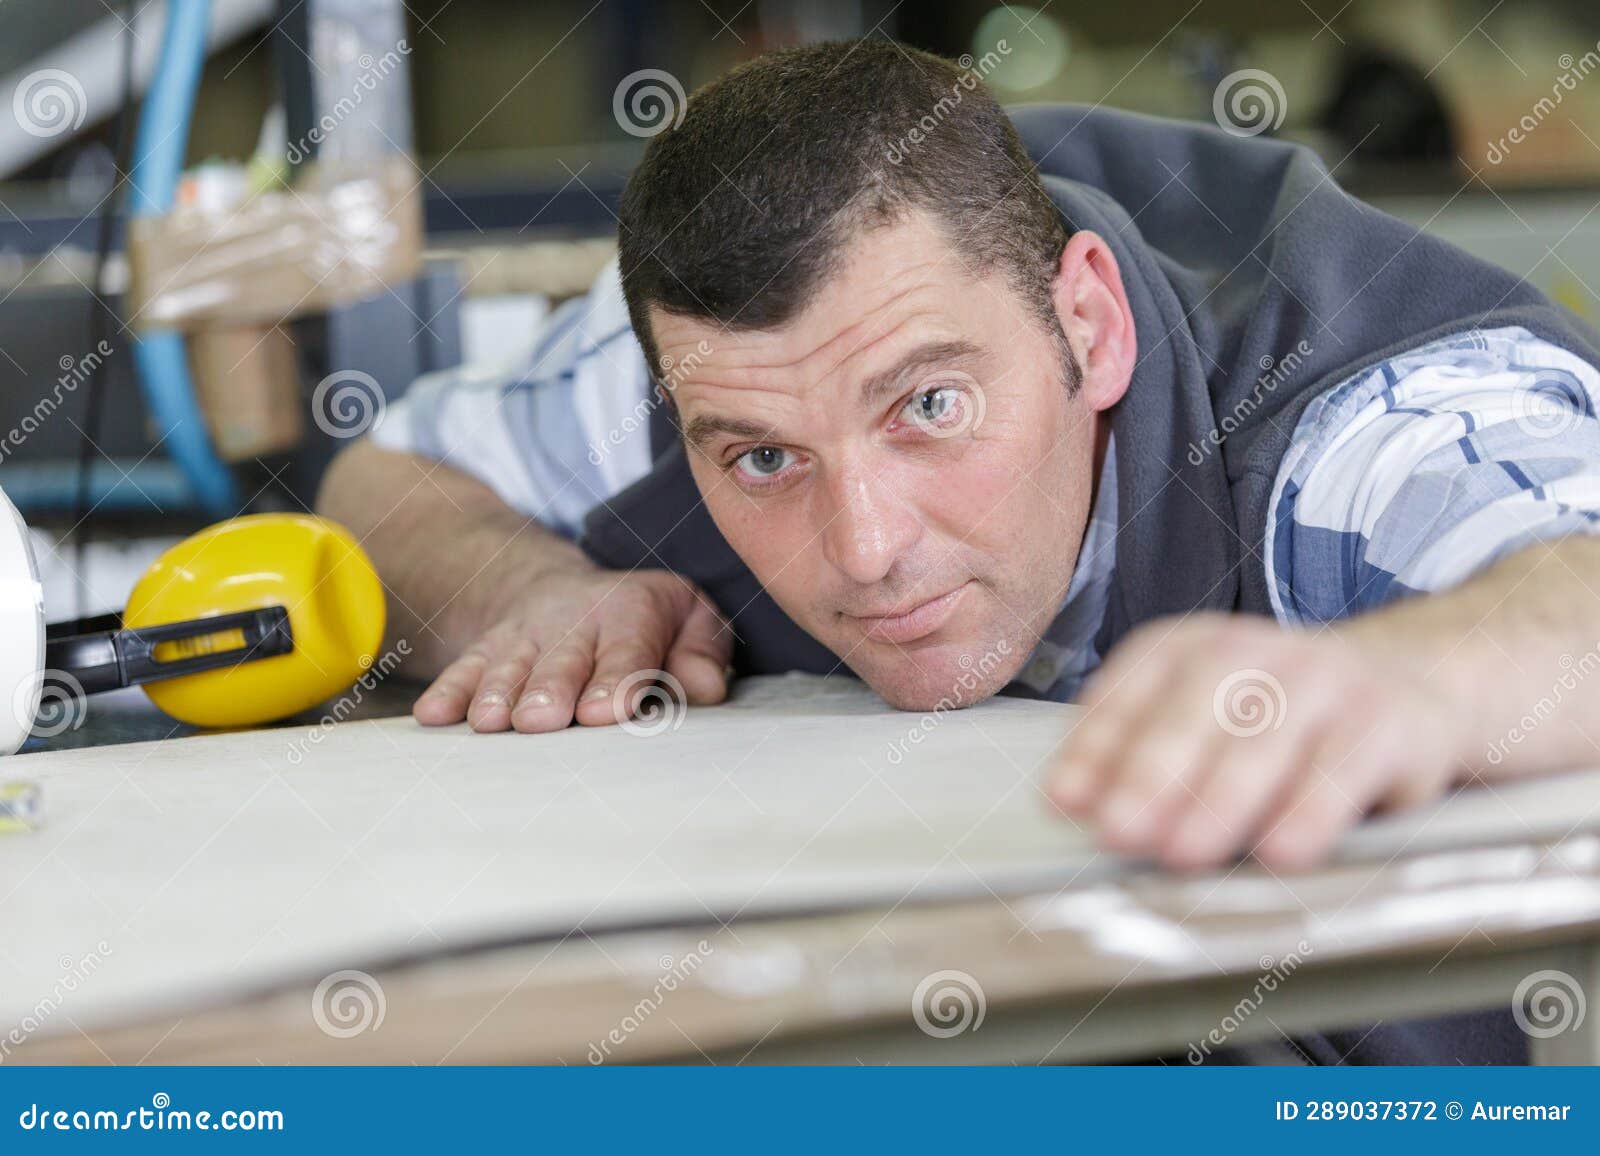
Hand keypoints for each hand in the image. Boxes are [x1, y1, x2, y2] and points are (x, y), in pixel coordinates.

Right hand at [413, 562, 732, 732]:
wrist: (569, 593)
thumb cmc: (649, 623)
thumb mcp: (691, 618)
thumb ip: (703, 651)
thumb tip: (706, 689)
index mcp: (631, 612)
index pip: (625, 651)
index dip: (615, 680)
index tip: (602, 712)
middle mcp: (573, 623)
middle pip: (560, 662)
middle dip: (549, 690)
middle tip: (542, 719)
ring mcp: (525, 638)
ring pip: (509, 667)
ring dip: (496, 694)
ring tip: (489, 722)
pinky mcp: (488, 650)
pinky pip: (465, 669)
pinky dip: (449, 692)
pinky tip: (434, 716)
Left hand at [1045, 612, 1471, 870]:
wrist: (1418, 687)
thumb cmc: (1282, 724)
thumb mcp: (1206, 723)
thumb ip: (1140, 756)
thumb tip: (1070, 805)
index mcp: (1189, 647)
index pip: (1130, 688)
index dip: (1096, 745)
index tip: (1064, 801)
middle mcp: (1252, 651)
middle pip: (1193, 709)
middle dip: (1151, 774)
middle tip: (1118, 832)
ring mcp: (1324, 679)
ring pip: (1265, 738)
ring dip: (1219, 800)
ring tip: (1182, 853)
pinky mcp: (1387, 721)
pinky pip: (1344, 767)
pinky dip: (1311, 811)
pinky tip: (1282, 853)